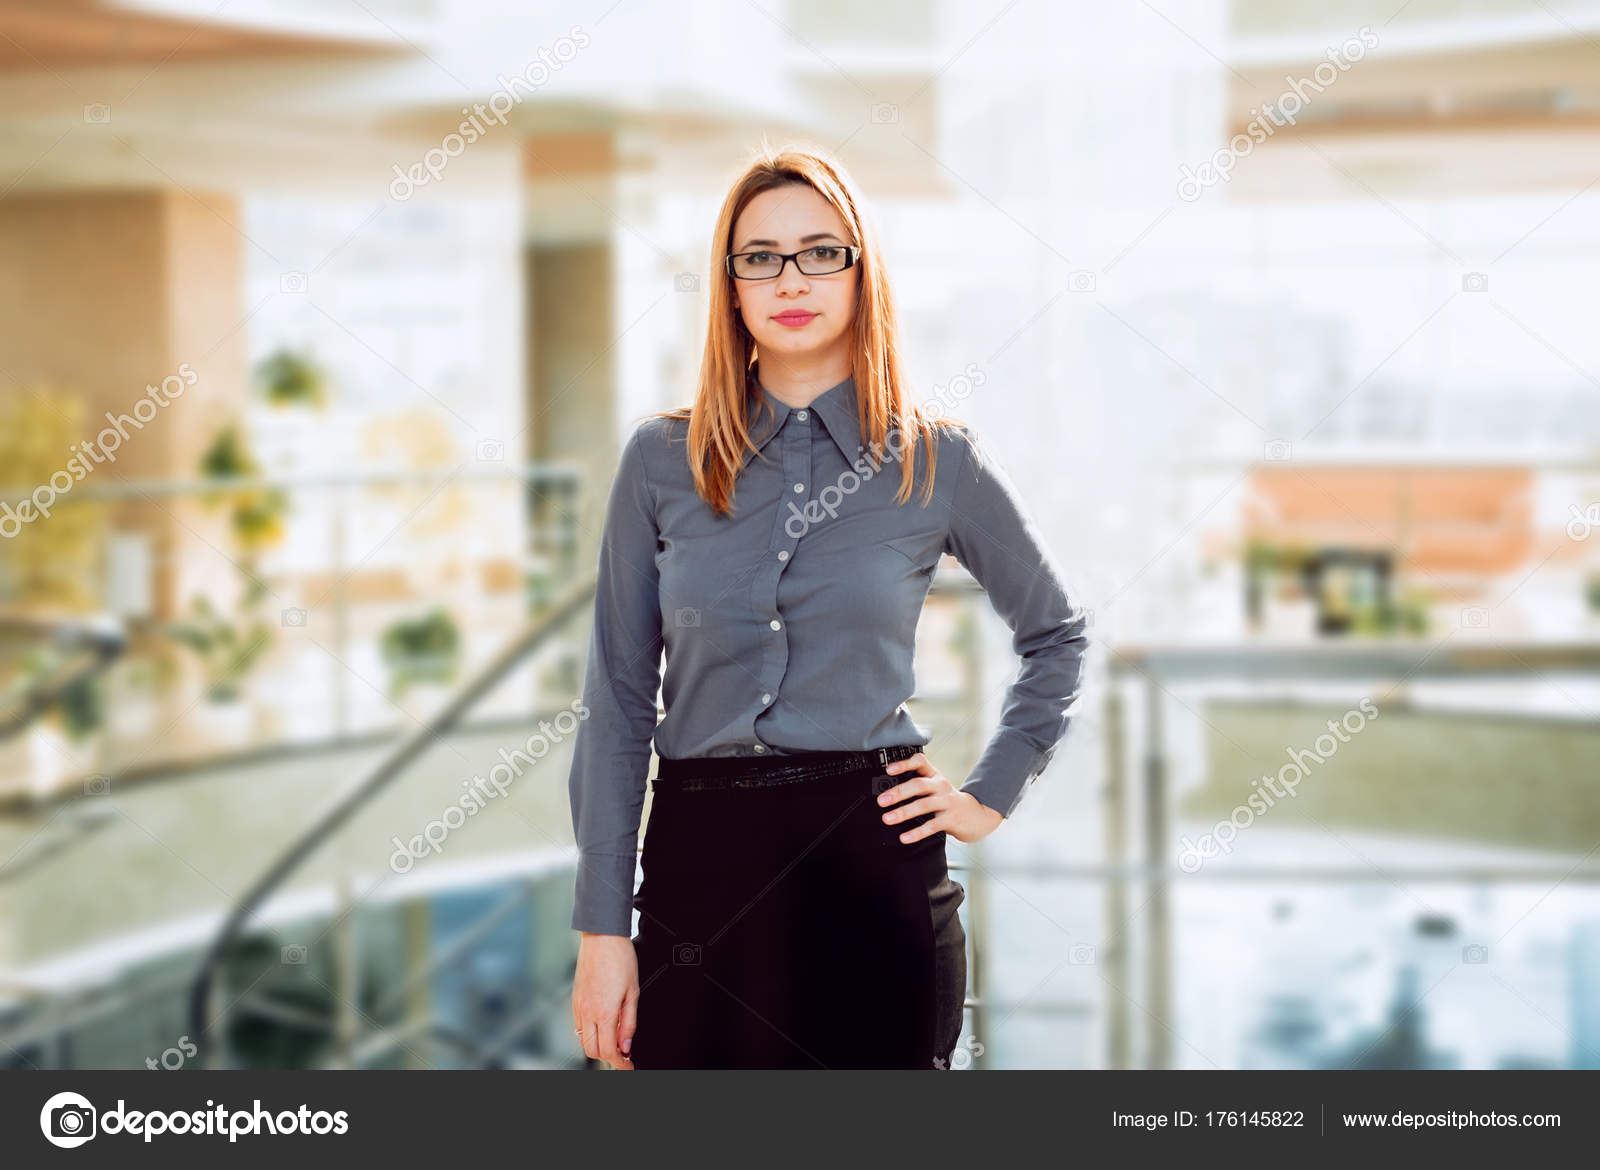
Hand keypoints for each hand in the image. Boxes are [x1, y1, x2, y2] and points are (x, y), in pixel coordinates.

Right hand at [572, 932, 638, 1069]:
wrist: (602, 936)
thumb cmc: (620, 959)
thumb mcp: (633, 992)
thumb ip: (629, 1022)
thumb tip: (626, 1045)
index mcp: (604, 1012)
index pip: (609, 1051)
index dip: (620, 1063)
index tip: (629, 1065)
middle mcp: (587, 1012)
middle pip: (593, 1051)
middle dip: (608, 1058)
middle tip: (623, 1055)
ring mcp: (578, 1006)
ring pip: (583, 1041)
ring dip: (598, 1047)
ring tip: (614, 1041)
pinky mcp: (575, 1000)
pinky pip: (578, 1027)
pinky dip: (589, 1034)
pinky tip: (601, 1027)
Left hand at [877, 751, 1003, 843]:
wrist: (978, 815)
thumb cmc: (949, 801)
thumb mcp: (936, 788)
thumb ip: (917, 786)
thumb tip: (888, 792)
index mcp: (935, 776)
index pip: (920, 762)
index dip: (904, 764)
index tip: (888, 770)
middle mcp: (941, 786)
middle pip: (919, 785)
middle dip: (899, 792)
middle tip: (882, 800)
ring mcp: (947, 803)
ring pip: (923, 805)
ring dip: (903, 812)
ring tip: (888, 818)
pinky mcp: (951, 819)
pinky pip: (932, 826)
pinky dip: (917, 832)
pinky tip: (905, 837)